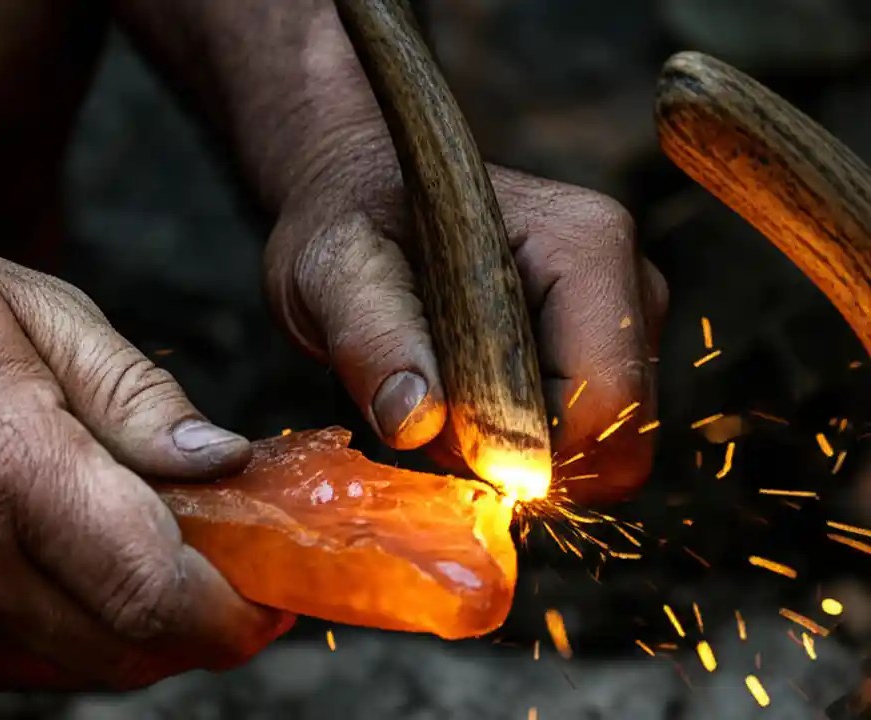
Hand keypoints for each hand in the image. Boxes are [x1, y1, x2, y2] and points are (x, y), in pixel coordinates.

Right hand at [0, 233, 288, 690]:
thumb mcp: (33, 308)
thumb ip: (137, 395)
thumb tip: (220, 459)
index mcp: (4, 468)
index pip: (152, 587)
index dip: (232, 608)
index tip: (269, 591)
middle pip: (126, 649)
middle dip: (196, 623)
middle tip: (223, 573)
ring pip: (73, 672)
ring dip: (129, 632)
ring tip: (138, 561)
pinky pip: (6, 671)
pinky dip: (57, 638)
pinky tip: (57, 573)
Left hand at [266, 157, 667, 504]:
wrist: (356, 202)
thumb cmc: (350, 225)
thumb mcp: (338, 273)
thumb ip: (374, 341)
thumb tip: (417, 421)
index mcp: (585, 247)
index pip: (602, 398)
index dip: (521, 447)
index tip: (440, 434)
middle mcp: (627, 283)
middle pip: (614, 435)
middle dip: (518, 456)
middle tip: (432, 415)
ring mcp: (626, 324)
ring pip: (600, 450)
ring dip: (511, 453)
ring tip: (440, 394)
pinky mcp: (605, 358)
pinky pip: (582, 444)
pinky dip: (518, 448)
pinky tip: (464, 401)